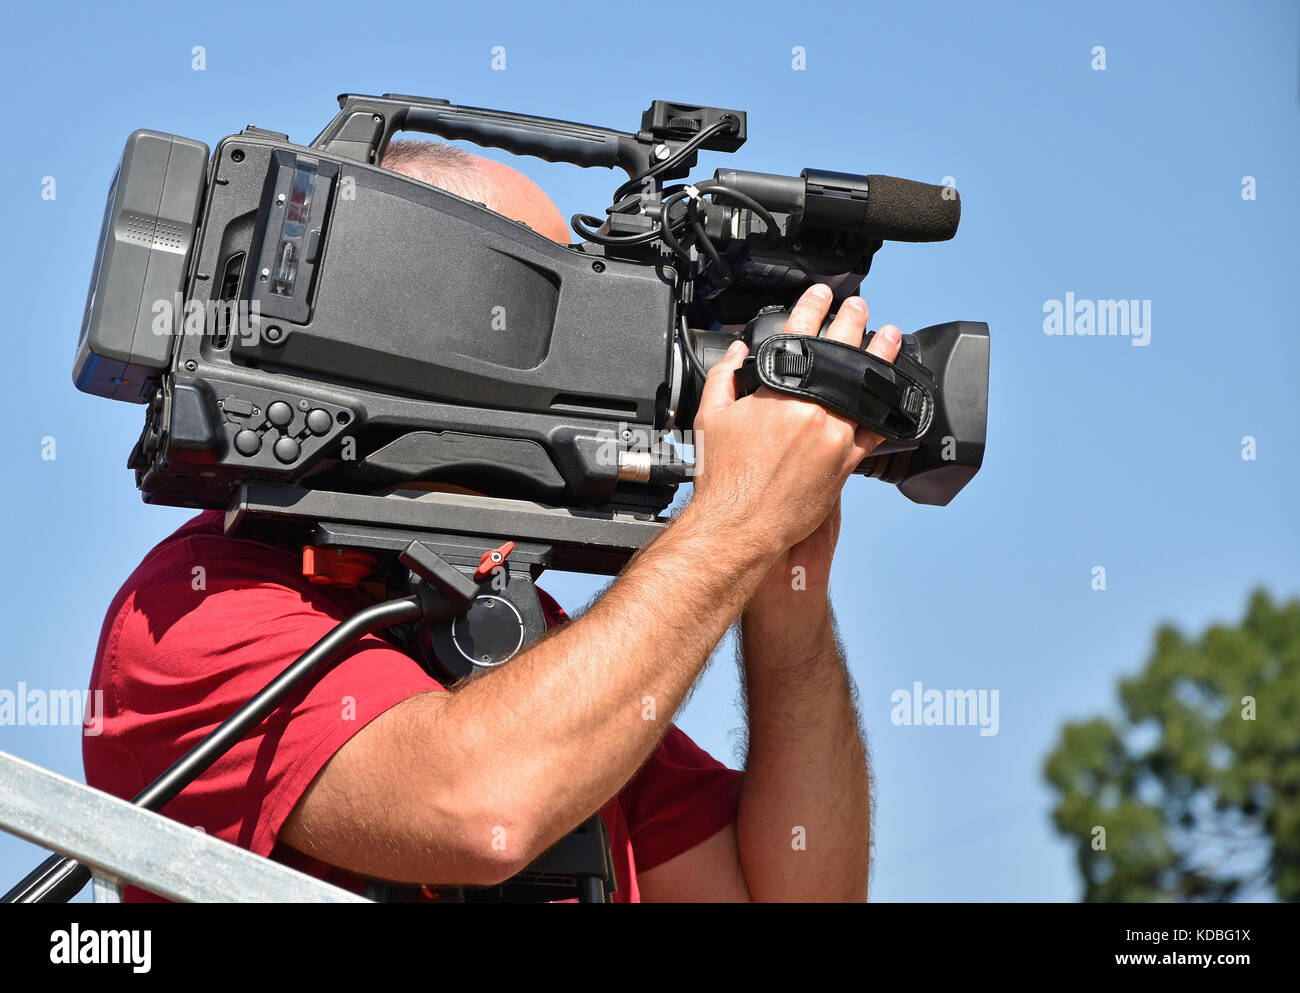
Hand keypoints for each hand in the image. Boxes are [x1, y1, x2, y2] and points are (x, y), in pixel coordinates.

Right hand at [690, 283, 901, 565]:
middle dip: (852, 322)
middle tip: (859, 307)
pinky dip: (887, 409)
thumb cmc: (724, 479)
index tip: (821, 294)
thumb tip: (737, 353)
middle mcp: (812, 410)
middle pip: (840, 355)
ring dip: (880, 357)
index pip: (800, 336)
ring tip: (889, 337)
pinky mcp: (847, 463)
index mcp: (779, 393)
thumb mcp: (711, 417)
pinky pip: (876, 429)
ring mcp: (834, 436)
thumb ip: (724, 378)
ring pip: (866, 388)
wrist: (740, 525)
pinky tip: (895, 394)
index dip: (811, 307)